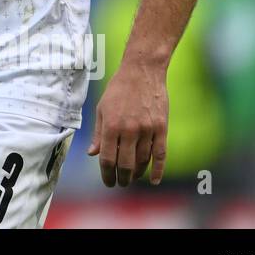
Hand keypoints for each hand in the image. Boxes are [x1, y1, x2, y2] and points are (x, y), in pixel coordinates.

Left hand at [85, 60, 168, 186]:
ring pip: (143, 161)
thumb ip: (99, 133)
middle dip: (122, 178)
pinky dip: (158, 170)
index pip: (108, 159)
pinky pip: (161, 154)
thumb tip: (92, 153)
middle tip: (120, 183)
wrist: (142, 72)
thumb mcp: (102, 109)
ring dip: (137, 174)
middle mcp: (129, 130)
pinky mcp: (161, 128)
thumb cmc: (118, 89)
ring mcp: (147, 129)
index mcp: (111, 126)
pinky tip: (153, 180)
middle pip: (126, 164)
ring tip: (132, 178)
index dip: (107, 174)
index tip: (108, 181)